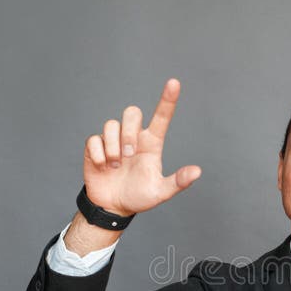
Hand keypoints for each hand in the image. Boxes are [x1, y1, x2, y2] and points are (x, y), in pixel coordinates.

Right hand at [82, 78, 201, 215]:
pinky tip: (103, 167)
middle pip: (132, 112)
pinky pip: (94, 139)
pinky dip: (99, 155)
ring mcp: (113, 141)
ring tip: (115, 166)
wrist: (113, 207)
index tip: (174, 83)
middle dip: (128, 132)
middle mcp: (133, 138)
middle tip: (129, 155)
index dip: (167, 100)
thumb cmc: (139, 197)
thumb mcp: (160, 192)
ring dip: (113, 147)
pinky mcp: (95, 146)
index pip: (161, 117)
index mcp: (151, 144)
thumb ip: (178, 182)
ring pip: (111, 124)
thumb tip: (197, 172)